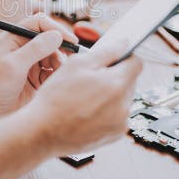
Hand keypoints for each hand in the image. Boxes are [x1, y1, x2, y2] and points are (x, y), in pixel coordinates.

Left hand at [0, 14, 77, 118]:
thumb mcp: (14, 65)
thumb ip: (36, 49)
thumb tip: (56, 35)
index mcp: (14, 38)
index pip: (39, 23)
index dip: (56, 28)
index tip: (70, 39)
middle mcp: (24, 48)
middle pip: (51, 40)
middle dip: (61, 50)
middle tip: (67, 61)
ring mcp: (32, 63)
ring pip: (55, 56)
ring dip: (60, 64)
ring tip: (57, 75)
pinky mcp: (38, 78)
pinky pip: (54, 72)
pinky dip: (58, 76)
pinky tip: (53, 83)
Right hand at [23, 40, 141, 156]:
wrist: (43, 132)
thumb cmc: (56, 98)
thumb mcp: (77, 64)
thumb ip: (105, 52)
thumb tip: (123, 43)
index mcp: (117, 84)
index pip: (136, 63)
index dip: (124, 57)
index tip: (112, 59)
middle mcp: (124, 105)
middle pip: (129, 81)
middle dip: (114, 76)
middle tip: (89, 79)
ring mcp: (120, 123)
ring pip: (122, 99)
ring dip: (110, 94)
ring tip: (84, 97)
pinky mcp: (114, 135)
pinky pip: (117, 115)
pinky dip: (106, 111)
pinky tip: (86, 111)